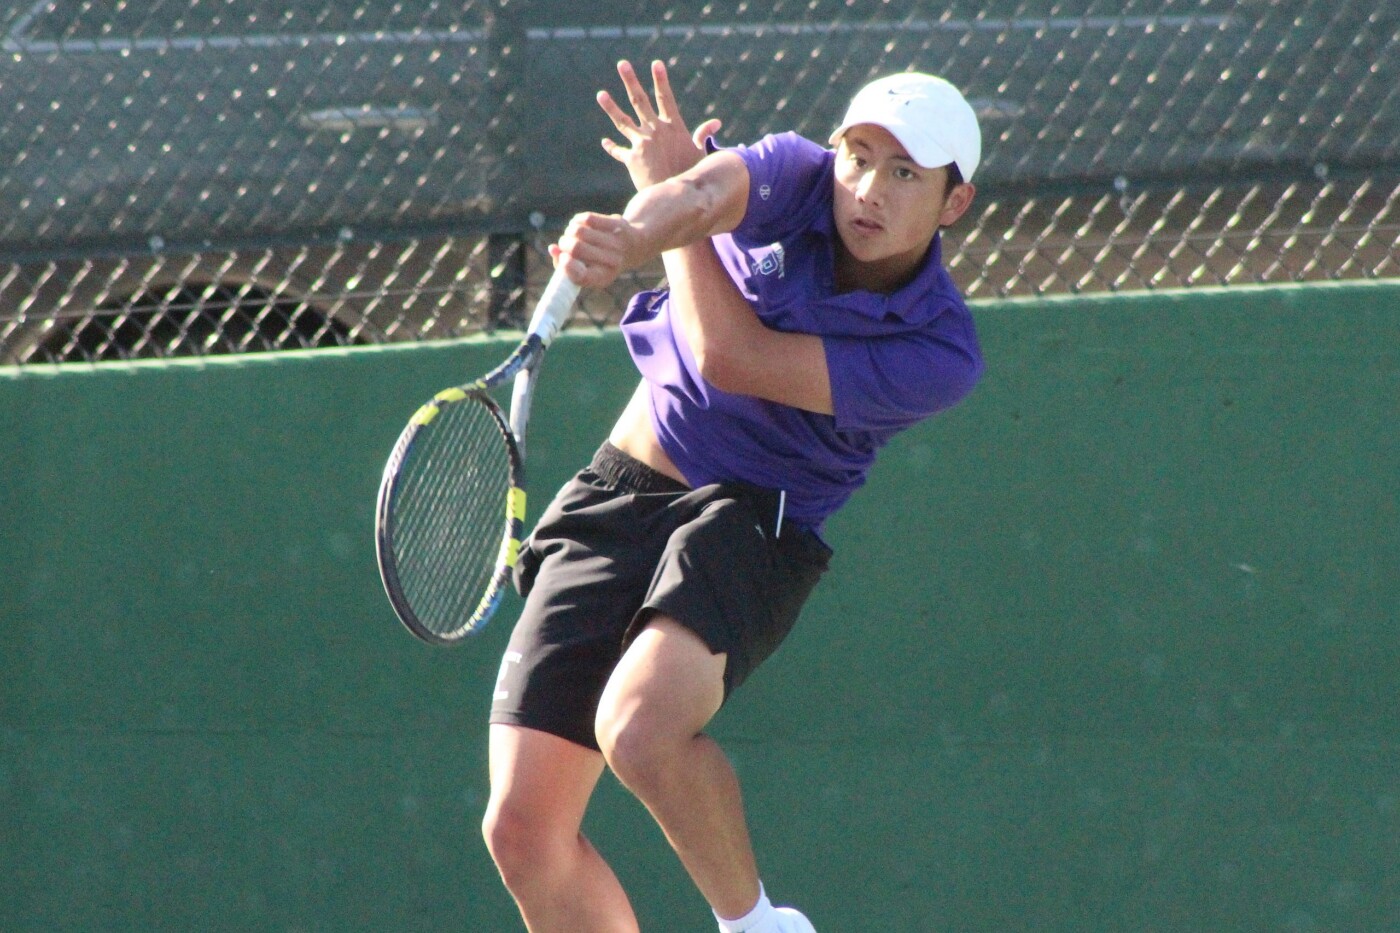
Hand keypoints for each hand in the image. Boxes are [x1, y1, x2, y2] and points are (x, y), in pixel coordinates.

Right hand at [549, 211, 638, 288]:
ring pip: (579, 231)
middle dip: (564, 243)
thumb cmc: (599, 261)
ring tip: (573, 234)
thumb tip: (552, 248)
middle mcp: (613, 262)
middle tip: (564, 243)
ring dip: (570, 231)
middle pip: (576, 248)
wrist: (633, 247)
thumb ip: (564, 265)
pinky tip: (580, 225)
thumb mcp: (585, 269)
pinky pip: (587, 219)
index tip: (562, 257)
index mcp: (602, 278)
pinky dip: (578, 221)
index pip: (581, 276)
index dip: (567, 266)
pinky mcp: (617, 224)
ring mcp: (617, 242)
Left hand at [597, 59, 721, 190]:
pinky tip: (605, 142)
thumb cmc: (690, 175)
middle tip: (622, 64)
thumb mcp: (699, 153)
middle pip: (640, 101)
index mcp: (673, 127)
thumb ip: (702, 135)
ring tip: (600, 94)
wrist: (676, 196)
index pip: (666, 98)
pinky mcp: (632, 159)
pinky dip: (611, 147)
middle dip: (631, 81)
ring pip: (622, 121)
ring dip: (611, 107)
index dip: (661, 80)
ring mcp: (642, 144)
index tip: (656, 63)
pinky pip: (619, 150)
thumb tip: (716, 122)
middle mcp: (655, 131)